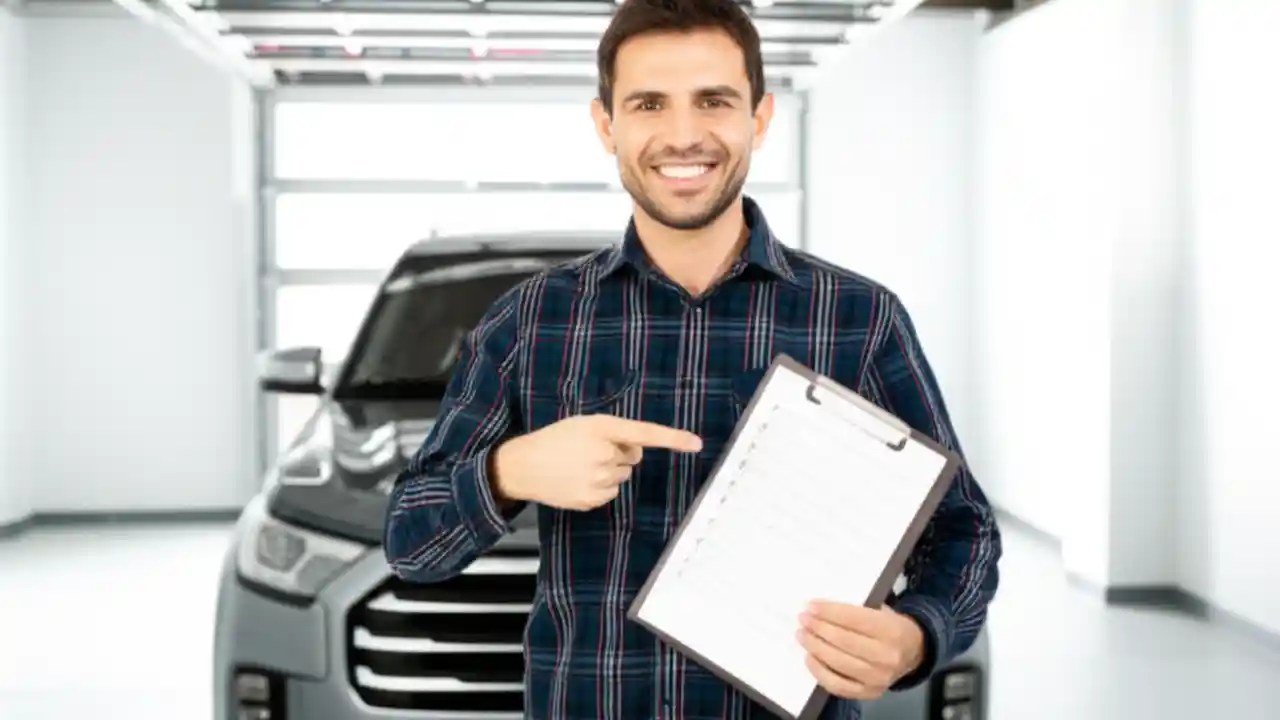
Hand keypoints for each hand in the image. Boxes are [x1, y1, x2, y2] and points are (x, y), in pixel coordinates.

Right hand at [493, 414, 701, 510]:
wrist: (523, 465)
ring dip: (608, 471)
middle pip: (633, 457)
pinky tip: (578, 480)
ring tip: (579, 465)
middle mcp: (604, 454)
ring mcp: (598, 479)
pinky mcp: (592, 499)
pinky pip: (611, 493)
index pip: (645, 433)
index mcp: (602, 428)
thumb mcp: (583, 424)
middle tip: (589, 451)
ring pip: (622, 476)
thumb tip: (636, 452)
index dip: (673, 439)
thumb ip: (614, 433)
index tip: (695, 443)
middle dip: (619, 453)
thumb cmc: (554, 440)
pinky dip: (599, 487)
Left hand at [796, 601, 925, 701]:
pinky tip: (810, 657)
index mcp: (892, 631)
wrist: (913, 652)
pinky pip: (838, 685)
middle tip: (803, 619)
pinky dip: (819, 671)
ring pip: (838, 663)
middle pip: (844, 641)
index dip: (829, 612)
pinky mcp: (869, 693)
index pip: (854, 619)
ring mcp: (878, 678)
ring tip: (803, 635)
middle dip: (818, 628)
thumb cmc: (891, 627)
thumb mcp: (882, 611)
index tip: (811, 606)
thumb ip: (857, 611)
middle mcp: (887, 656)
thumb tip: (820, 609)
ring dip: (815, 647)